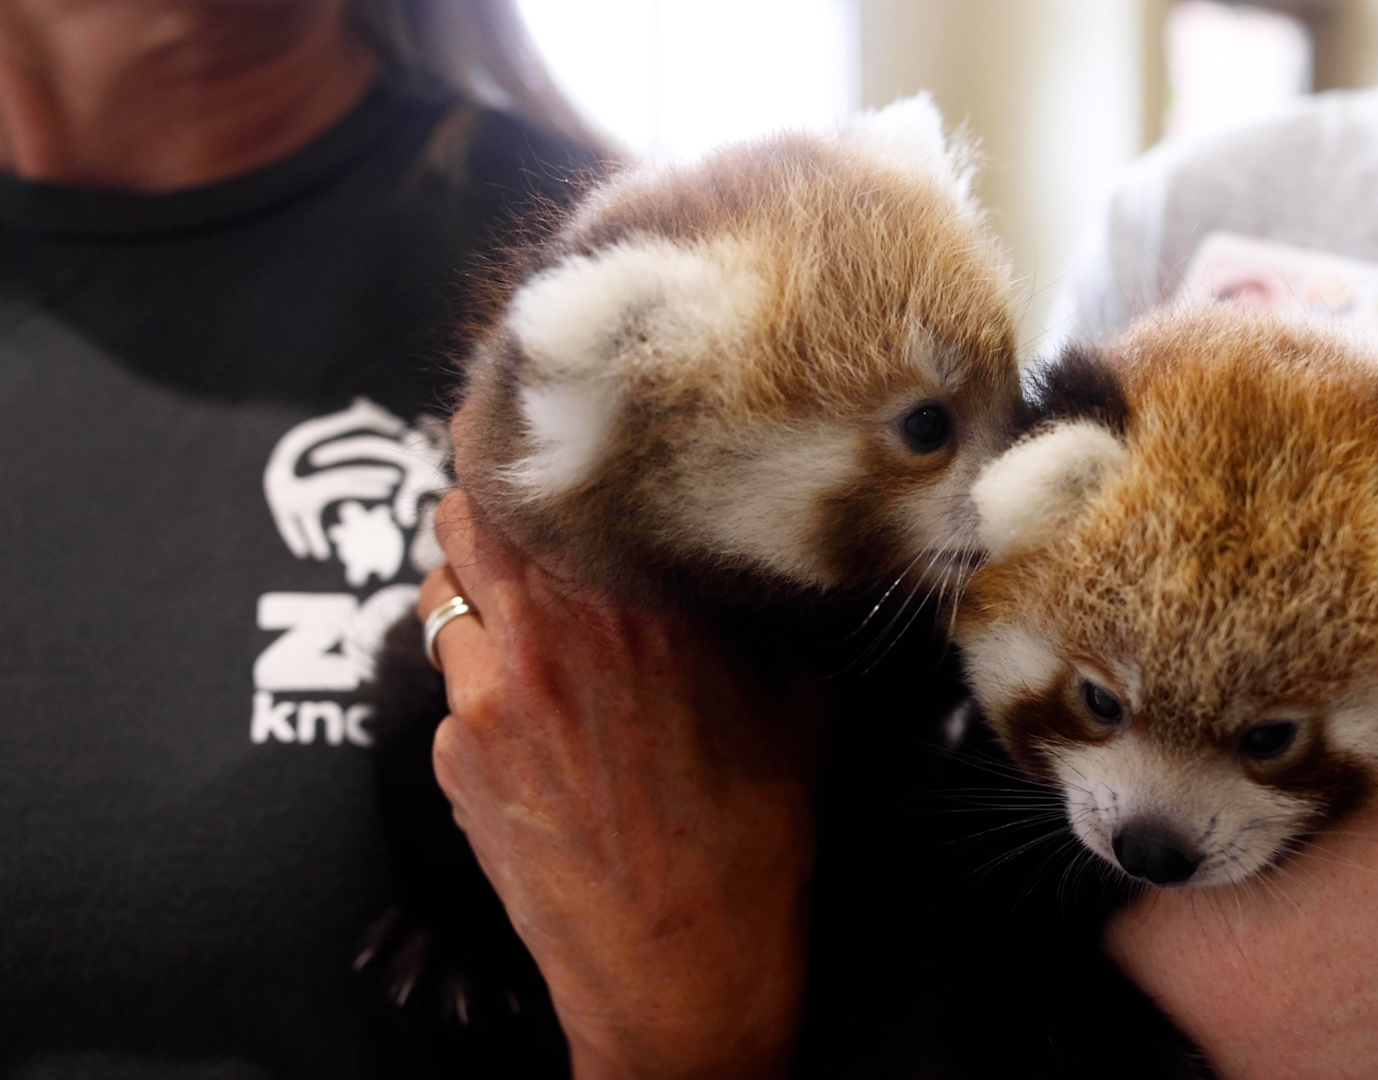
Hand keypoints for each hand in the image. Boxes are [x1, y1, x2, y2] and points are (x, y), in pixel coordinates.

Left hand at [422, 488, 826, 1079]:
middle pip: (461, 516)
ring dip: (476, 596)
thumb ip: (746, 608)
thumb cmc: (750, 837)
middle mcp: (548, 631)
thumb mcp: (791, 700)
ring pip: (442, 596)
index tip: (525, 425)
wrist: (686, 967)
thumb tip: (739, 546)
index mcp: (635, 599)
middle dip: (485, 512)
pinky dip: (479, 682)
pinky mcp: (453, 758)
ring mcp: (486, 695)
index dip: (518, 442)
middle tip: (521, 522)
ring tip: (532, 632)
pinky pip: (450, 684)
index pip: (533, 475)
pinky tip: (536, 724)